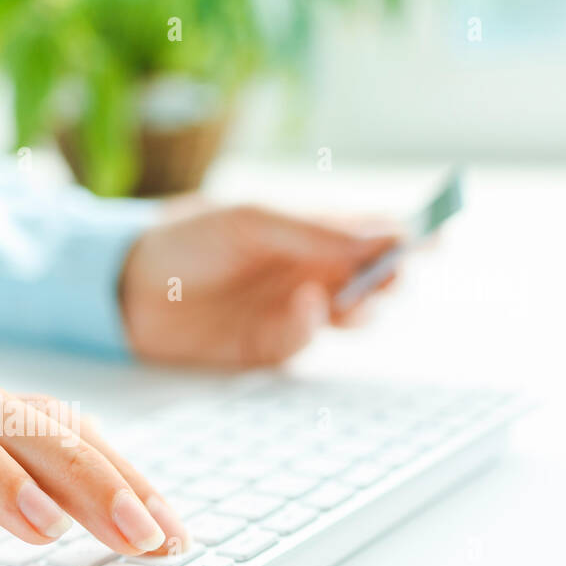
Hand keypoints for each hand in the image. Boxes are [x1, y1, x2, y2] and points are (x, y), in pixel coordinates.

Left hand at [120, 205, 398, 367]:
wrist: (127, 284)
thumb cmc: (187, 237)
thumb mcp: (251, 220)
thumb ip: (312, 230)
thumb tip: (376, 235)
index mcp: (310, 229)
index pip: (373, 230)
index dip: (409, 233)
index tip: (438, 236)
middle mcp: (308, 269)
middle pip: (372, 277)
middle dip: (391, 276)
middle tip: (394, 273)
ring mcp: (290, 309)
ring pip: (348, 315)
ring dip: (360, 306)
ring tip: (356, 292)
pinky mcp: (266, 345)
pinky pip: (304, 340)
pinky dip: (311, 325)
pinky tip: (305, 306)